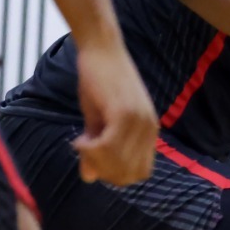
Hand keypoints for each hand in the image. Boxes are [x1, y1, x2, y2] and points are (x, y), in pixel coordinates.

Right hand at [72, 39, 156, 184]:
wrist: (101, 51)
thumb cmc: (99, 83)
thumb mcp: (97, 122)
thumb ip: (97, 149)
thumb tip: (88, 178)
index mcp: (149, 133)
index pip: (140, 173)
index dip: (116, 175)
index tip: (94, 161)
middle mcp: (150, 129)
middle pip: (129, 174)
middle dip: (104, 171)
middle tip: (84, 153)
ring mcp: (139, 122)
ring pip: (118, 163)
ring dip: (95, 160)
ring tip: (80, 144)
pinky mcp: (124, 112)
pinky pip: (109, 147)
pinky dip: (91, 150)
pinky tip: (79, 139)